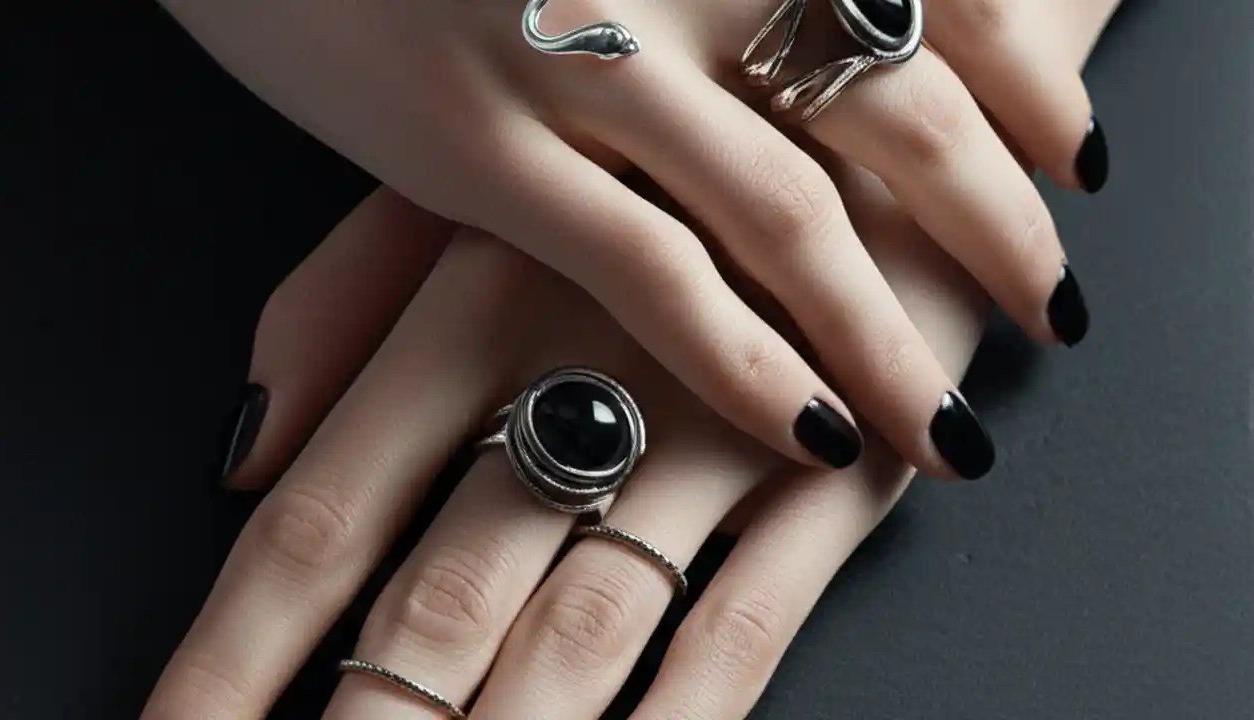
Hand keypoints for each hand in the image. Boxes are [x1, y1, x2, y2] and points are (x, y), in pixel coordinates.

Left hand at [147, 173, 981, 718]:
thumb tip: (238, 449)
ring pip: (580, 631)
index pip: (321, 514)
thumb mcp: (492, 186)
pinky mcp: (832, 465)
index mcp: (469, 301)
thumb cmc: (659, 157)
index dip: (233, 651)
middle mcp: (578, 371)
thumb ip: (340, 305)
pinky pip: (744, 626)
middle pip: (437, 597)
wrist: (870, 106)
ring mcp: (711, 425)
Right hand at [160, 0, 1104, 478]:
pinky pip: (647, 271)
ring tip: (949, 424)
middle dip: (993, 228)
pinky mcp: (475, 139)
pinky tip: (807, 427)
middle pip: (898, 109)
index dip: (1028, 80)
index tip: (1072, 160)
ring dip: (887, 331)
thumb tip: (841, 18)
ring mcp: (582, 46)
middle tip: (1048, 312)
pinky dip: (738, 360)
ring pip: (789, 214)